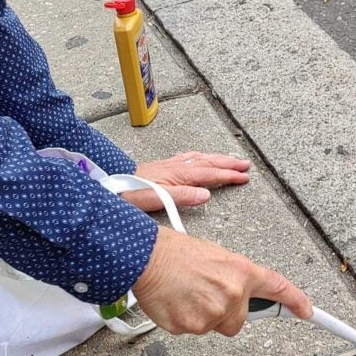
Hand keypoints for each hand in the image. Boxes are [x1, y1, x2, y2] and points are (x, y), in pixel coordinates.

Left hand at [122, 151, 250, 211]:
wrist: (109, 183)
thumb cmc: (130, 194)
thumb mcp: (155, 199)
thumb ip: (181, 196)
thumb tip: (206, 195)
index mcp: (178, 175)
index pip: (210, 174)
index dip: (228, 175)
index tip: (245, 177)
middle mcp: (176, 166)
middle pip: (208, 162)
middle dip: (228, 163)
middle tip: (246, 165)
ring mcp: (169, 164)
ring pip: (199, 158)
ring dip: (217, 158)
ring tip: (231, 159)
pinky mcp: (162, 165)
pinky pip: (187, 157)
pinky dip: (200, 156)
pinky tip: (200, 157)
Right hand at [130, 227, 310, 336]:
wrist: (145, 257)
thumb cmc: (175, 251)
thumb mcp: (215, 255)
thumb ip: (233, 277)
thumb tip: (239, 293)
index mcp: (241, 272)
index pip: (278, 288)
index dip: (296, 301)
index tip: (307, 311)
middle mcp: (232, 295)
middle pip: (239, 319)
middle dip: (225, 310)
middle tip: (204, 292)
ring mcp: (212, 314)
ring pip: (215, 325)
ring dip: (203, 314)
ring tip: (185, 291)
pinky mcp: (191, 327)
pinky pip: (193, 330)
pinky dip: (184, 319)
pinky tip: (175, 300)